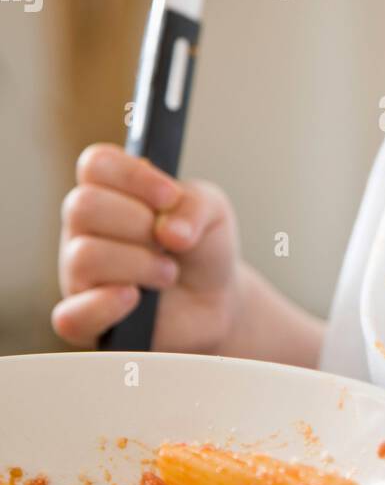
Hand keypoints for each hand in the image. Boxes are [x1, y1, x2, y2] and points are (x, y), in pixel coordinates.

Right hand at [53, 143, 242, 351]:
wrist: (215, 300)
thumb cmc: (202, 247)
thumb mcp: (213, 212)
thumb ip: (195, 205)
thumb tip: (168, 232)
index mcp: (109, 192)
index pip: (95, 164)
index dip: (131, 176)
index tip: (169, 196)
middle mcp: (84, 230)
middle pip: (82, 206)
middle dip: (138, 223)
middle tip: (170, 242)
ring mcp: (78, 274)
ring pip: (84, 256)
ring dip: (138, 264)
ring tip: (167, 273)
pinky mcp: (84, 320)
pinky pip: (70, 315)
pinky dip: (105, 306)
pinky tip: (135, 299)